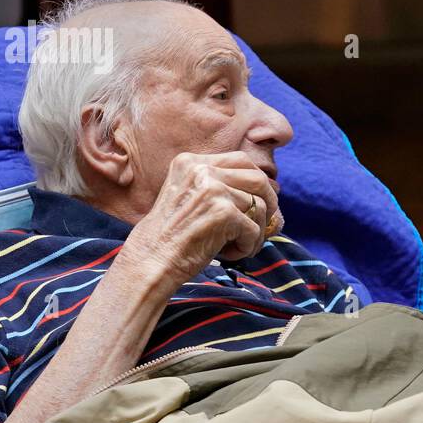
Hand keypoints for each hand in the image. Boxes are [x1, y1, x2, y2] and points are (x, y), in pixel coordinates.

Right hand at [123, 152, 282, 287]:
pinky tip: (228, 254)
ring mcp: (213, 190)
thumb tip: (272, 190)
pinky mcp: (223, 212)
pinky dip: (247, 246)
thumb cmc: (172, 236)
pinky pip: (254, 230)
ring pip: (260, 207)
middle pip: (259, 179)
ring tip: (235, 246)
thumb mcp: (190, 197)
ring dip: (254, 232)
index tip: (259, 201)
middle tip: (261, 225)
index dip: (257, 182)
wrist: (150, 261)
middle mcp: (202, 170)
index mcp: (191, 162)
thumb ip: (220, 186)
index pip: (241, 161)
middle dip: (268, 203)